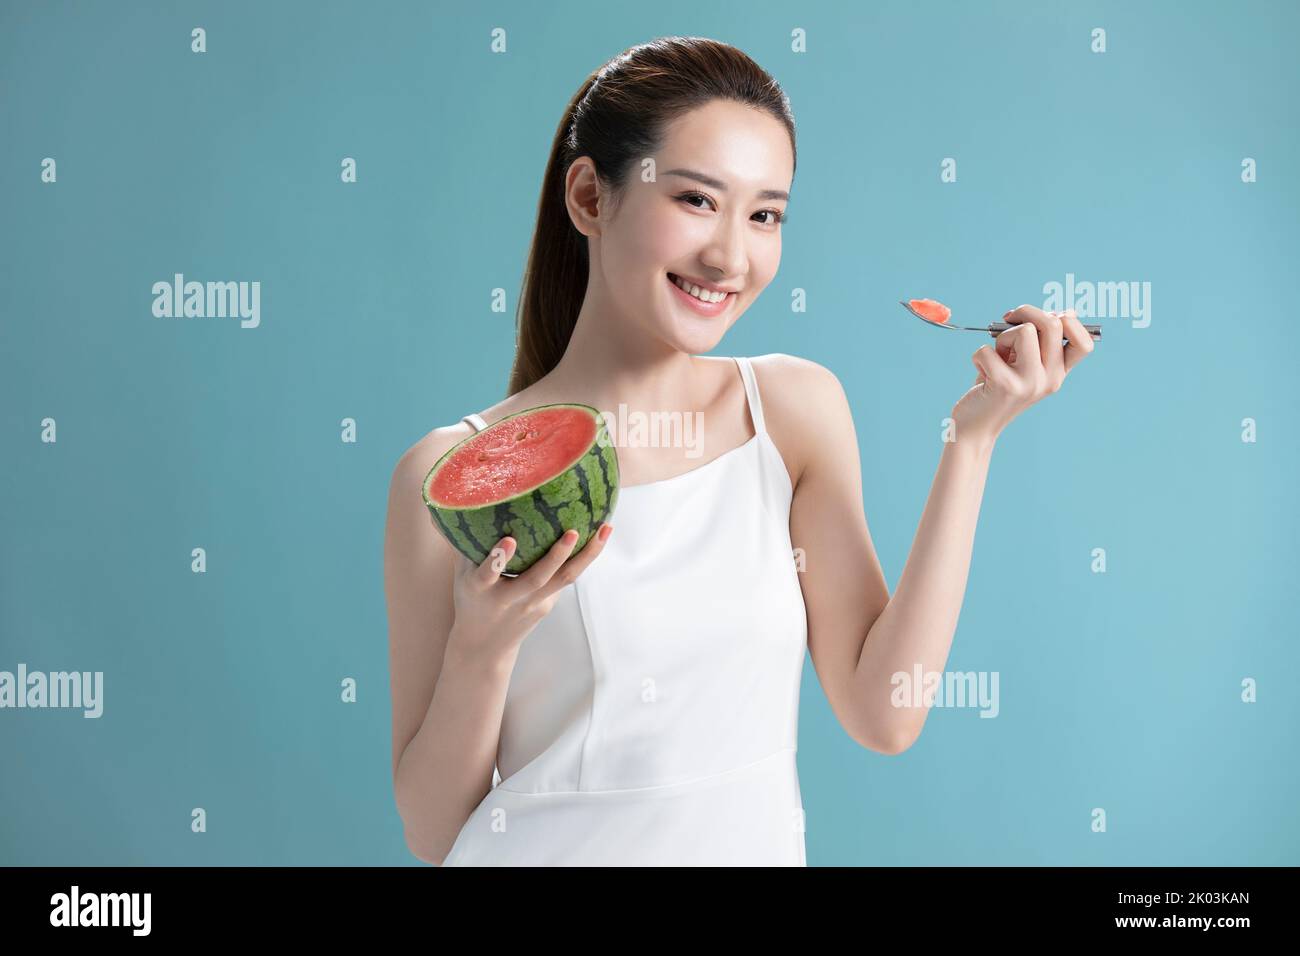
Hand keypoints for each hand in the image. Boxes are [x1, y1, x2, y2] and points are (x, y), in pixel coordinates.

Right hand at [447, 523, 613, 665]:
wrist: (484, 647)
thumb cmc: (471, 600)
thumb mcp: (461, 576)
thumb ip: (462, 544)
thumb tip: (448, 504)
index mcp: (480, 591)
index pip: (487, 575)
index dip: (497, 560)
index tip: (507, 541)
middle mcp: (509, 599)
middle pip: (537, 579)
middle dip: (556, 556)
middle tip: (573, 532)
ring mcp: (533, 604)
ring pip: (564, 580)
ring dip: (586, 555)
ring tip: (605, 529)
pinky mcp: (548, 604)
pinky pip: (567, 578)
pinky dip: (583, 558)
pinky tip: (599, 535)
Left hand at [951, 305, 1094, 445]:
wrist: (977, 427)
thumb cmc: (998, 387)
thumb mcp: (1026, 364)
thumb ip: (1041, 341)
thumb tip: (1064, 312)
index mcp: (1059, 372)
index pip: (1085, 342)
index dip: (1067, 321)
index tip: (1042, 321)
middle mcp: (1051, 379)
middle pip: (1054, 324)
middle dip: (1026, 312)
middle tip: (1008, 321)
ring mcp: (1031, 383)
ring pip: (1025, 331)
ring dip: (1002, 337)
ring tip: (996, 356)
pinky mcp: (1006, 386)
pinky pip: (988, 350)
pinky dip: (978, 356)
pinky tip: (981, 374)